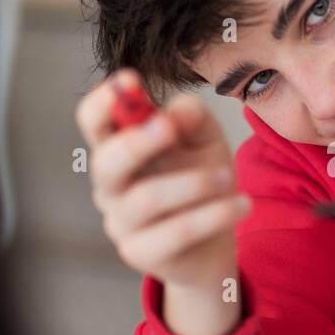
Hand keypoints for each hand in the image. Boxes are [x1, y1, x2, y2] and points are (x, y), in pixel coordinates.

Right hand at [75, 69, 249, 334]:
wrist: (213, 243)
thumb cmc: (201, 179)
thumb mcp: (204, 140)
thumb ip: (192, 117)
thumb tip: (177, 112)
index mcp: (118, 148)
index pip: (92, 121)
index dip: (104, 101)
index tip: (131, 80)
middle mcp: (111, 185)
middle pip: (106, 162)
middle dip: (137, 141)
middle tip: (171, 126)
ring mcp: (121, 222)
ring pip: (146, 199)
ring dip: (193, 182)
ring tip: (229, 176)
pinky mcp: (142, 253)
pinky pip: (176, 232)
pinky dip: (214, 215)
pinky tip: (242, 204)